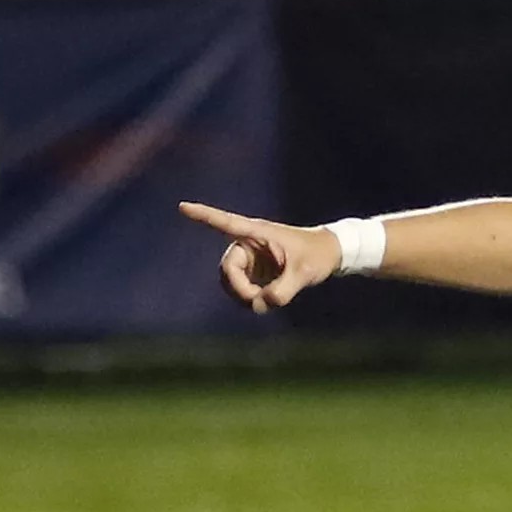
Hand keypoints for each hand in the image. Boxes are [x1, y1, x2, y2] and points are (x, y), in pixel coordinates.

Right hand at [179, 201, 339, 312]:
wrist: (328, 255)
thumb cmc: (317, 255)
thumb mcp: (304, 273)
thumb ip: (284, 290)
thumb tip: (262, 305)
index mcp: (257, 233)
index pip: (226, 223)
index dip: (204, 216)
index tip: (182, 207)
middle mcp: (248, 244)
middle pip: (228, 268)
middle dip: (238, 288)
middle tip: (259, 301)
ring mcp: (250, 260)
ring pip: (232, 282)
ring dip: (243, 296)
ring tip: (268, 302)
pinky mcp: (254, 273)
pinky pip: (242, 289)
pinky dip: (250, 299)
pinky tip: (267, 301)